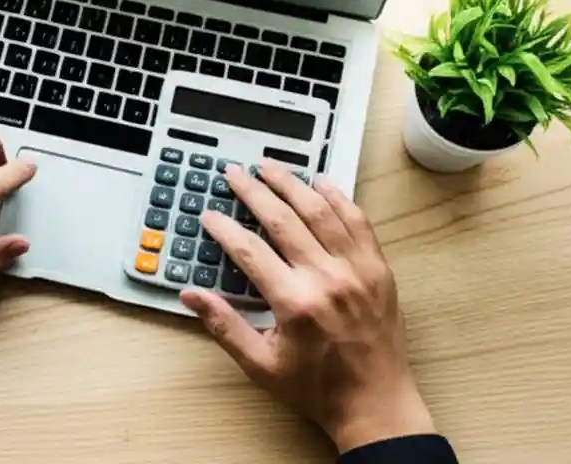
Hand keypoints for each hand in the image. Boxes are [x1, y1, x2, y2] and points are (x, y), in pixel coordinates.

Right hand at [180, 161, 434, 452]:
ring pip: (321, 211)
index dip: (225, 229)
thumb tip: (191, 295)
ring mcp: (357, 270)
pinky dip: (339, 198)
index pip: (250, 251)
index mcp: (296, 303)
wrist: (376, 404)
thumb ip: (223, 325)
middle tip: (235, 174)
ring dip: (293, 184)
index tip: (210, 215)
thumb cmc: (318, 388)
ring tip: (271, 167)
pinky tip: (322, 183)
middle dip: (254, 192)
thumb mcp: (260, 364)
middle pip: (283, 220)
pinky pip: (358, 222)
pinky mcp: (378, 269)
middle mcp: (328, 279)